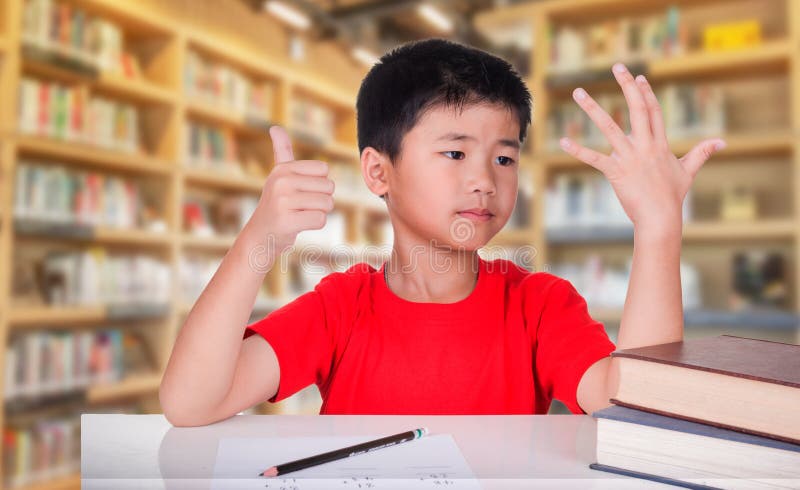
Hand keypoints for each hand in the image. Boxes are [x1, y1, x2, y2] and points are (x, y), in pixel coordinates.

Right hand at [245, 125, 334, 252]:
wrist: (260, 236)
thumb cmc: (276, 204)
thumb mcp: (278, 175)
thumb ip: (281, 151)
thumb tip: (275, 127)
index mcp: (283, 169)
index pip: (324, 170)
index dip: (319, 183)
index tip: (301, 191)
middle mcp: (281, 182)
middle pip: (329, 187)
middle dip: (321, 200)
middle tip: (300, 206)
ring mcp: (283, 201)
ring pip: (327, 204)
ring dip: (318, 212)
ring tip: (299, 214)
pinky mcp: (287, 221)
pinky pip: (320, 219)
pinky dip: (314, 224)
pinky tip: (298, 224)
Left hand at [559, 63, 725, 232]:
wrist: (661, 217)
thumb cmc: (672, 196)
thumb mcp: (688, 171)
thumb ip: (702, 153)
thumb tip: (721, 142)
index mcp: (659, 144)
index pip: (653, 111)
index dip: (645, 93)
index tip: (638, 77)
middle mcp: (645, 145)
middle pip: (636, 109)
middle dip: (627, 86)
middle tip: (617, 67)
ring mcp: (630, 157)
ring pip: (609, 127)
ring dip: (592, 108)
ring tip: (578, 92)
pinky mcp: (616, 171)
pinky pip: (594, 158)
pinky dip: (578, 151)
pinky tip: (562, 142)